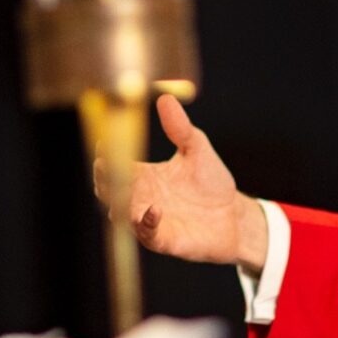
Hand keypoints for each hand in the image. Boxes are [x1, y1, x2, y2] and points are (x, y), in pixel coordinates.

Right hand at [94, 95, 266, 267]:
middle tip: (103, 166)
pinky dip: (146, 223)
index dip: (108, 154)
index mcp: (144, 175)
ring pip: (122, 213)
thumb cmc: (211, 183)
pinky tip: (153, 210)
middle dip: (104, 179)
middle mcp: (141, 197)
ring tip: (121, 192)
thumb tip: (165, 98)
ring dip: (119, 203)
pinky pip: (147, 234)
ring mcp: (149, 219)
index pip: (117, 164)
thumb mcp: (196, 149)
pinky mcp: (164, 239)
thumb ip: (180, 128)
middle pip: (111, 189)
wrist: (234, 215)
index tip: (104, 142)